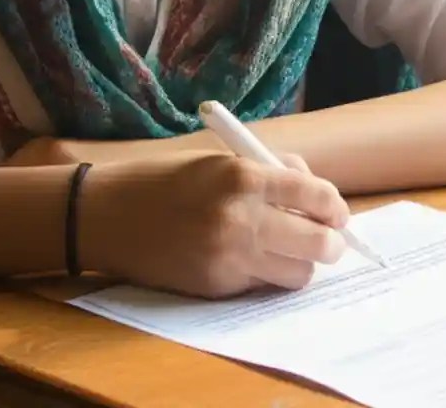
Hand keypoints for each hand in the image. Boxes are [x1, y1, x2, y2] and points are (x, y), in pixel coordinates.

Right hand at [77, 151, 349, 298]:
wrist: (109, 214)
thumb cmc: (167, 180)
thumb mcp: (221, 161)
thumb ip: (272, 174)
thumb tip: (318, 197)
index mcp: (245, 176)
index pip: (318, 196)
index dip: (335, 208)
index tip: (337, 214)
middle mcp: (243, 218)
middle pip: (320, 244)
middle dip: (331, 243)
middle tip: (326, 240)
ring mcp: (230, 257)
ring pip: (298, 274)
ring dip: (300, 264)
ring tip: (286, 251)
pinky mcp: (217, 284)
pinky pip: (263, 285)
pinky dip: (266, 275)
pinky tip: (249, 259)